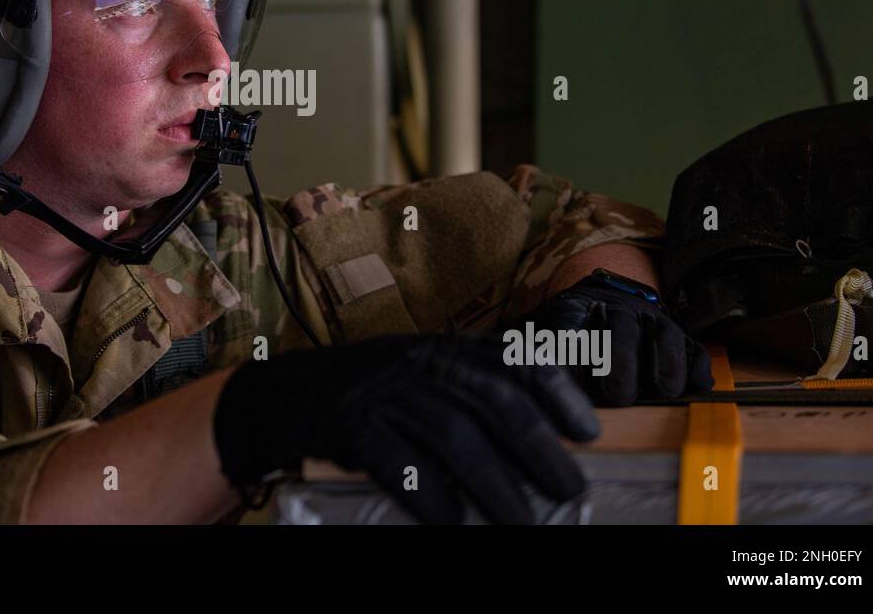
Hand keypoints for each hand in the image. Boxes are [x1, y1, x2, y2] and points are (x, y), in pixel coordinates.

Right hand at [212, 333, 599, 523]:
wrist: (284, 396)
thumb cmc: (368, 394)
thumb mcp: (422, 378)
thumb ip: (471, 395)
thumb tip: (542, 439)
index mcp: (444, 349)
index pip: (515, 357)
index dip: (558, 391)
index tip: (588, 431)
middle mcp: (419, 362)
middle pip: (493, 400)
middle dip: (539, 448)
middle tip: (570, 489)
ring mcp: (383, 391)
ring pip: (452, 436)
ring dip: (494, 485)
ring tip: (522, 523)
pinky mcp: (350, 425)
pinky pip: (398, 462)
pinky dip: (429, 495)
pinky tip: (452, 523)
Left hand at [527, 275, 713, 405]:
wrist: (605, 299)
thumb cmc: (567, 328)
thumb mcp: (539, 329)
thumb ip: (522, 348)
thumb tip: (503, 362)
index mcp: (575, 308)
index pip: (569, 323)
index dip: (568, 345)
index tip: (566, 374)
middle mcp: (616, 310)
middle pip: (621, 331)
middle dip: (620, 361)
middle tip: (617, 393)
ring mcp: (651, 322)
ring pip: (662, 336)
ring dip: (665, 362)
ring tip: (664, 389)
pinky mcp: (678, 337)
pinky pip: (693, 348)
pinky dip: (695, 365)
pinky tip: (696, 385)